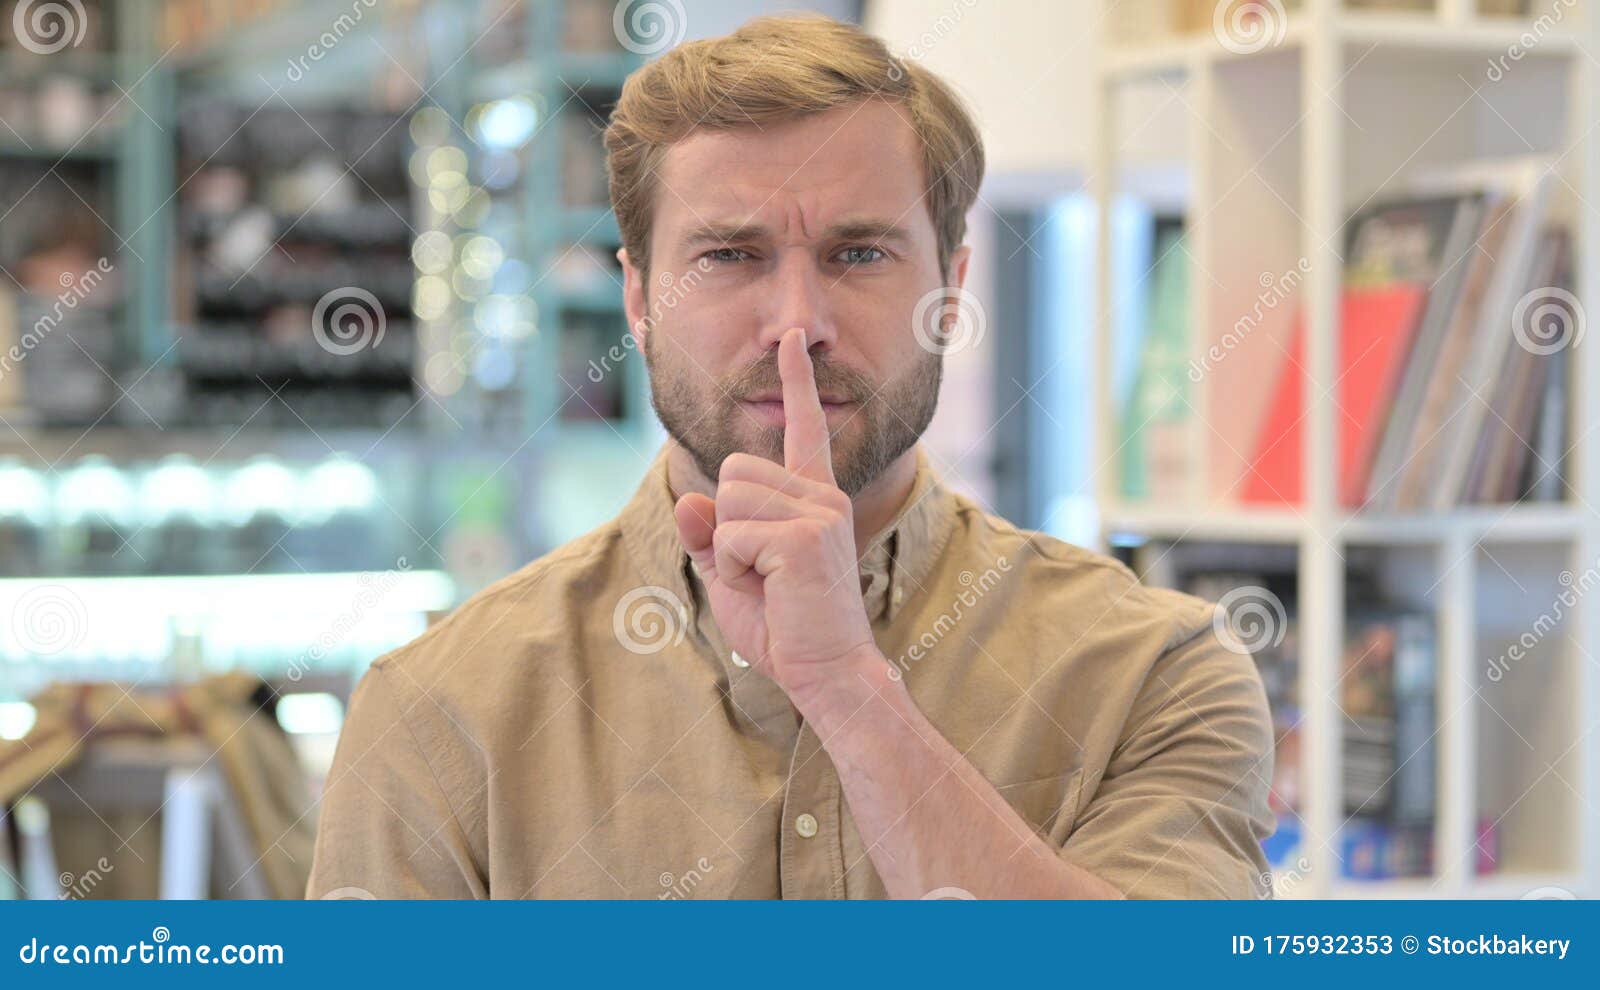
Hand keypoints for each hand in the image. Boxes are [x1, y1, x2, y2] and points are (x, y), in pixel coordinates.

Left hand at [673, 327, 879, 702]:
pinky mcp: (805, 535)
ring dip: (728, 549)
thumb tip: (689, 499)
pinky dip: (732, 568)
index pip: (804, 428)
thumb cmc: (786, 629)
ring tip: (766, 581)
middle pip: (733, 471)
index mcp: (814, 498)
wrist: (828, 674)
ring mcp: (818, 511)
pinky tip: (769, 589)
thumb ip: (709, 536)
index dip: (796, 382)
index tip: (791, 340)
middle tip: (759, 570)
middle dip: (726, 523)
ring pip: (728, 498)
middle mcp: (821, 495)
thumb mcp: (732, 577)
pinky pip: (730, 534)